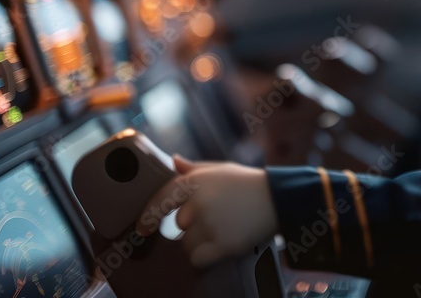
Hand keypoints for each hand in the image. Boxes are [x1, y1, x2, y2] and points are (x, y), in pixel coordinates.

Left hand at [136, 156, 278, 266]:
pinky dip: (206, 256)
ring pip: (188, 244)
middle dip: (192, 226)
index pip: (161, 200)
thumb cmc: (247, 183)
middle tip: (215, 219)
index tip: (142, 228)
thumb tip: (174, 161)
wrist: (278, 200)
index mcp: (195, 182)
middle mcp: (198, 202)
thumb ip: (194, 169)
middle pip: (179, 226)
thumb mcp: (221, 170)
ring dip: (200, 242)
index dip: (148, 215)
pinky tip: (221, 246)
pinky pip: (199, 258)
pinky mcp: (221, 244)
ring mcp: (209, 224)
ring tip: (223, 230)